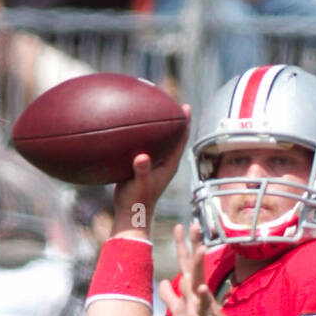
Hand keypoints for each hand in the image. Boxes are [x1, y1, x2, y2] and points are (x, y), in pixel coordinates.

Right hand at [112, 111, 190, 237]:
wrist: (130, 215)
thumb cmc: (136, 202)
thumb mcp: (139, 185)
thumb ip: (142, 171)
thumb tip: (142, 157)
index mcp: (169, 165)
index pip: (181, 140)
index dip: (184, 123)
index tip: (185, 106)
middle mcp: (164, 163)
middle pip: (173, 137)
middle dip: (173, 120)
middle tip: (170, 100)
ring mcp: (155, 165)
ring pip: (160, 142)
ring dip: (158, 127)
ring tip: (152, 109)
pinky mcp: (144, 167)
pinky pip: (147, 147)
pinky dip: (143, 137)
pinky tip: (132, 128)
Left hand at [158, 223, 255, 315]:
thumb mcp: (179, 312)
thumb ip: (170, 296)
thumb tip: (163, 280)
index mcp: (191, 289)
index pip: (185, 263)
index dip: (182, 245)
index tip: (180, 225)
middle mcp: (197, 291)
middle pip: (193, 264)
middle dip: (192, 245)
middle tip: (193, 224)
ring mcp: (202, 303)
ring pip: (199, 280)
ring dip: (199, 264)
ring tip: (200, 247)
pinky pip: (204, 305)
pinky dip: (203, 296)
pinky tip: (202, 288)